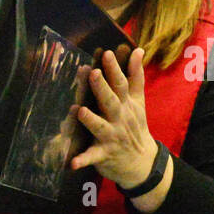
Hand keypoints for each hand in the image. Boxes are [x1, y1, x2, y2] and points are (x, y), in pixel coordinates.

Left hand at [72, 48, 159, 188]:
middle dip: (102, 88)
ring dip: (91, 120)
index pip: (121, 84)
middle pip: (111, 101)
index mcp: (126, 105)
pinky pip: (92, 157)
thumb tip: (138, 50)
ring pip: (100, 127)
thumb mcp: (138, 101)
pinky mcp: (104, 154)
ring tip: (79, 110)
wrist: (142, 161)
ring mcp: (111, 137)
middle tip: (93, 73)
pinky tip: (72, 162)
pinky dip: (83, 160)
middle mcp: (119, 119)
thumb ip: (135, 76)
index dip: (114, 69)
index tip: (106, 53)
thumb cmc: (134, 126)